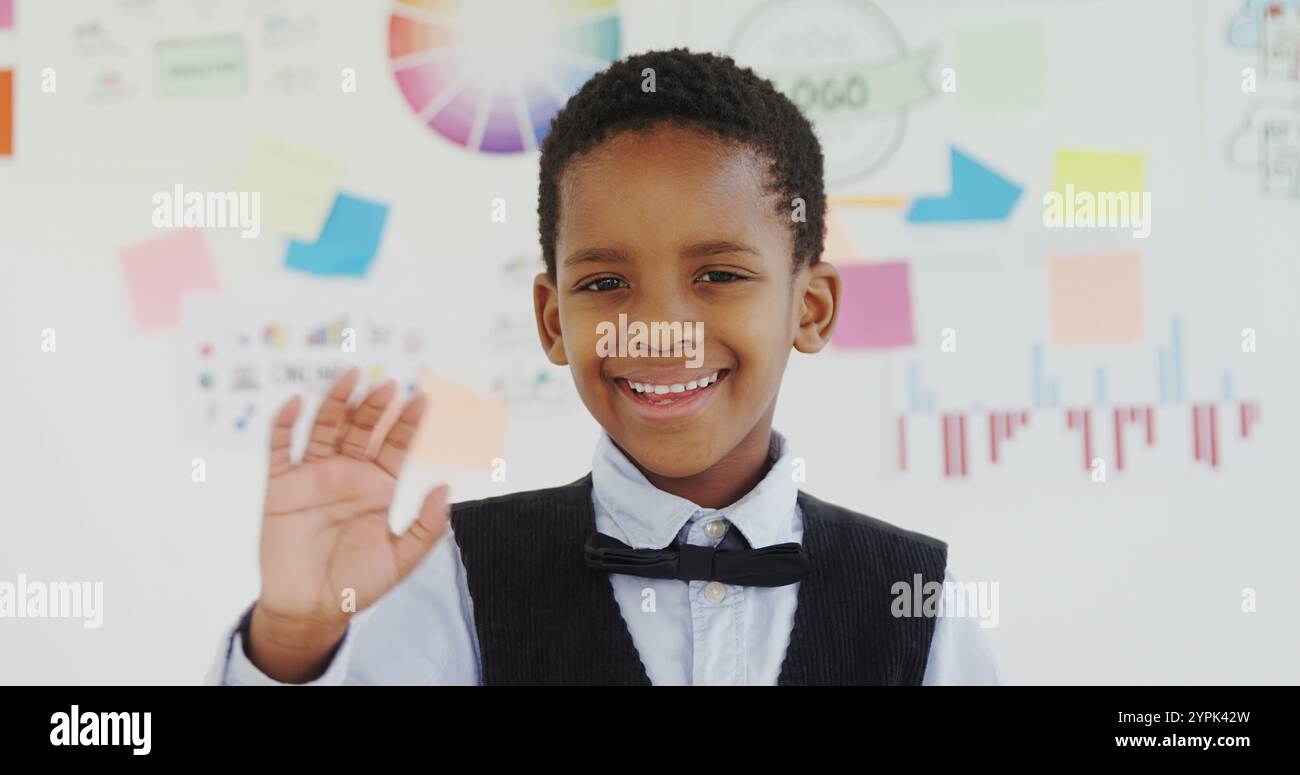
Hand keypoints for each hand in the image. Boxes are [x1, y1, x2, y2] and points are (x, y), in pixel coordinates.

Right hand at [246, 367, 449, 680]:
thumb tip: (447, 488)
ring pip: (324, 428)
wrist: (310, 610)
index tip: (422, 399)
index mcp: (377, 487)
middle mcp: (346, 474)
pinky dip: (284, 425)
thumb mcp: (401, 559)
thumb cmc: (357, 585)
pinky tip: (294, 403)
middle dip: (374, 407)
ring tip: (350, 377)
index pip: (395, 445)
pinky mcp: (280, 487)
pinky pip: (279, 449)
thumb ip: (427, 526)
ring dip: (335, 402)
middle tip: (387, 385)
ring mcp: (313, 477)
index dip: (407, 423)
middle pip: (361, 429)